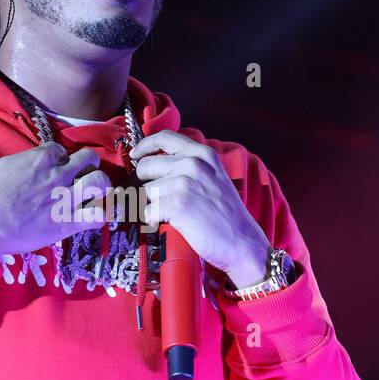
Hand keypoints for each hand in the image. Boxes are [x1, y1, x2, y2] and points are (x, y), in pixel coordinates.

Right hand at [0, 142, 113, 256]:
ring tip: (94, 193)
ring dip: (100, 186)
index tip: (55, 168)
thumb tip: (14, 165)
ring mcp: (66, 198)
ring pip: (101, 182)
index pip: (63, 150)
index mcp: (41, 157)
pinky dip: (103, 213)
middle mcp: (59, 174)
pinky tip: (99, 214)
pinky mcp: (68, 223)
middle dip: (88, 165)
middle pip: (90, 159)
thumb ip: (12, 162)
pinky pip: (99, 215)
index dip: (61, 159)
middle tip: (82, 175)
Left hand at [129, 130, 272, 287]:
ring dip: (154, 204)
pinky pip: (148, 210)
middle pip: (146, 165)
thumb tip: (156, 161)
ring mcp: (184, 183)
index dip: (144, 146)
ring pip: (146, 190)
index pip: (164, 138)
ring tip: (174, 213)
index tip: (136, 155)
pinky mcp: (177, 204)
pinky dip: (154, 220)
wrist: (242, 241)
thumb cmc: (226, 214)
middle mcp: (193, 163)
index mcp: (203, 154)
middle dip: (147, 183)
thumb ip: (190, 164)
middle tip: (160, 197)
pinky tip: (171, 222)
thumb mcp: (213, 177)